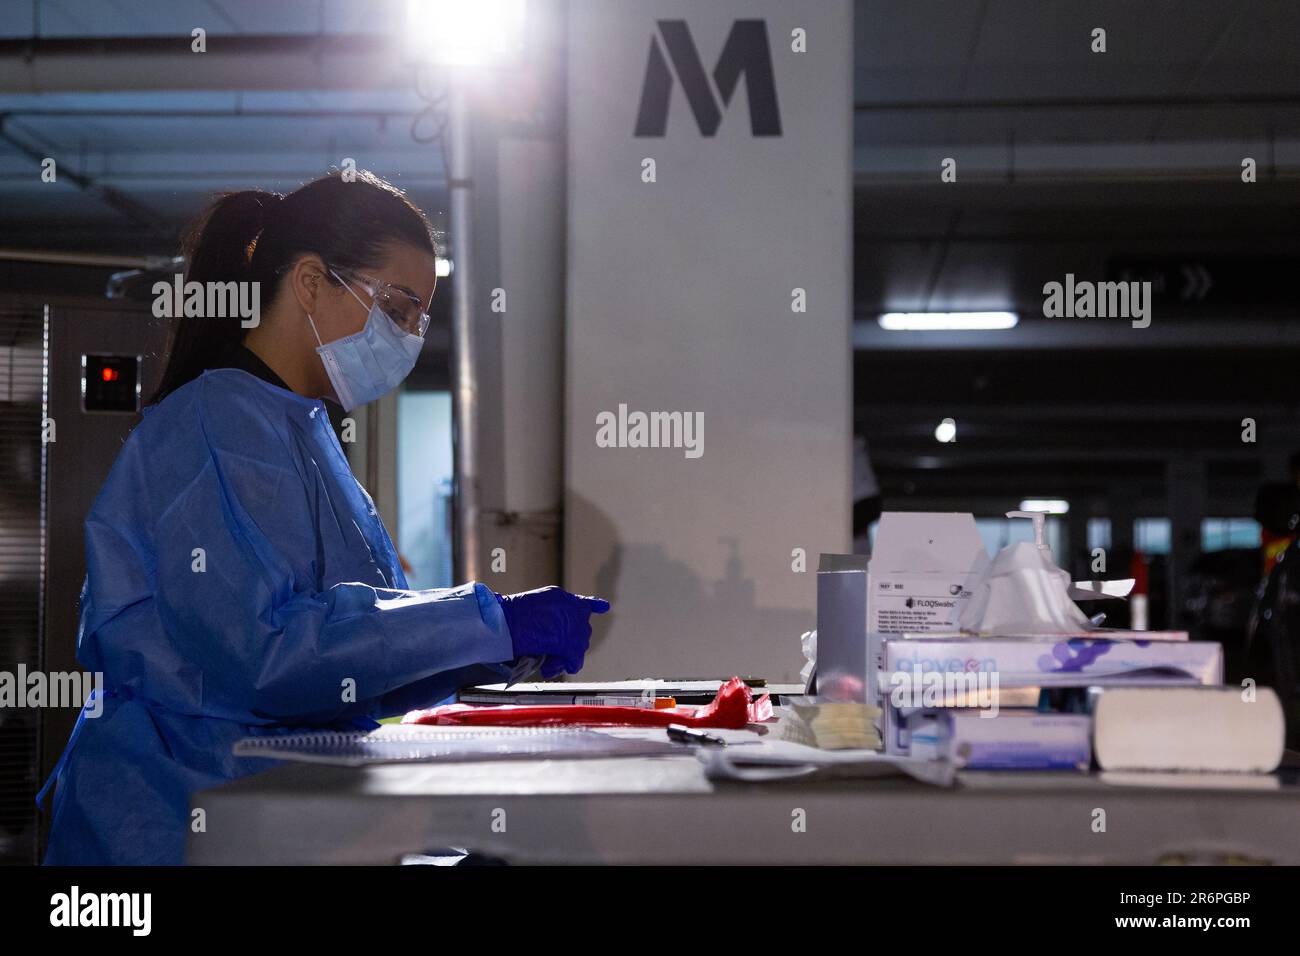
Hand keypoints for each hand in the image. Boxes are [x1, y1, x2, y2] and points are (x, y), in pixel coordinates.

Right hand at [495, 587, 610, 677]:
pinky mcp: (568, 645)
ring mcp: (574, 628)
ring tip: (545, 657)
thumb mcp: (542, 600)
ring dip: (564, 654)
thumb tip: (573, 620)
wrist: (506, 621)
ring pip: (578, 648)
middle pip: (581, 632)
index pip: (587, 605)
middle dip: (568, 641)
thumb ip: (559, 607)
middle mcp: (575, 611)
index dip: (593, 607)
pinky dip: (565, 666)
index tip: (603, 607)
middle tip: (550, 648)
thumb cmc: (516, 612)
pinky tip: (554, 666)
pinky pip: (574, 662)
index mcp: (567, 599)